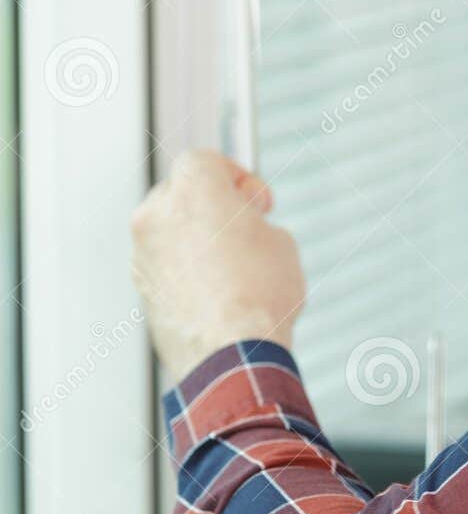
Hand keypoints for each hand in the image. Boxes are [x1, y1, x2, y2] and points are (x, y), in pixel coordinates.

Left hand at [130, 147, 305, 382]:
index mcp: (192, 188)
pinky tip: (217, 291)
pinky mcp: (141, 288)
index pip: (206, 159)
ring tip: (234, 267)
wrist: (232, 354)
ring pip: (170, 231)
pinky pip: (164, 265)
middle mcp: (157, 213)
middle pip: (182, 192)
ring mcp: (143, 252)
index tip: (255, 200)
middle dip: (212, 207)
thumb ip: (254, 222)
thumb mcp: (280, 243)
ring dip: (196, 239)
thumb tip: (247, 229)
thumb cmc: (257, 297)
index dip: (238, 177)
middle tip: (245, 228)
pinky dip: (185, 270)